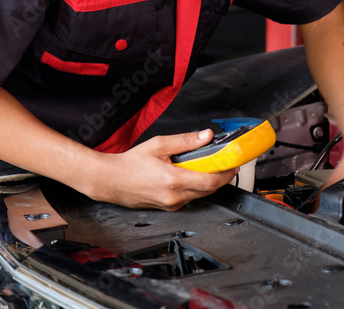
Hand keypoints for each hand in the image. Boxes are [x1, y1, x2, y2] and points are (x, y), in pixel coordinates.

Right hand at [85, 130, 237, 210]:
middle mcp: (174, 197)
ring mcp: (171, 204)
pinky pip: (188, 198)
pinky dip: (194, 187)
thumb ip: (185, 141)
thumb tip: (205, 136)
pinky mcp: (167, 207)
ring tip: (205, 166)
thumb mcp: (158, 145)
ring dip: (207, 182)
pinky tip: (188, 175)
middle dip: (220, 177)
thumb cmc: (130, 164)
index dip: (226, 173)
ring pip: (199, 194)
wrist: (110, 181)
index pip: (211, 181)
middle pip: (209, 190)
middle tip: (224, 163)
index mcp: (174, 180)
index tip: (233, 164)